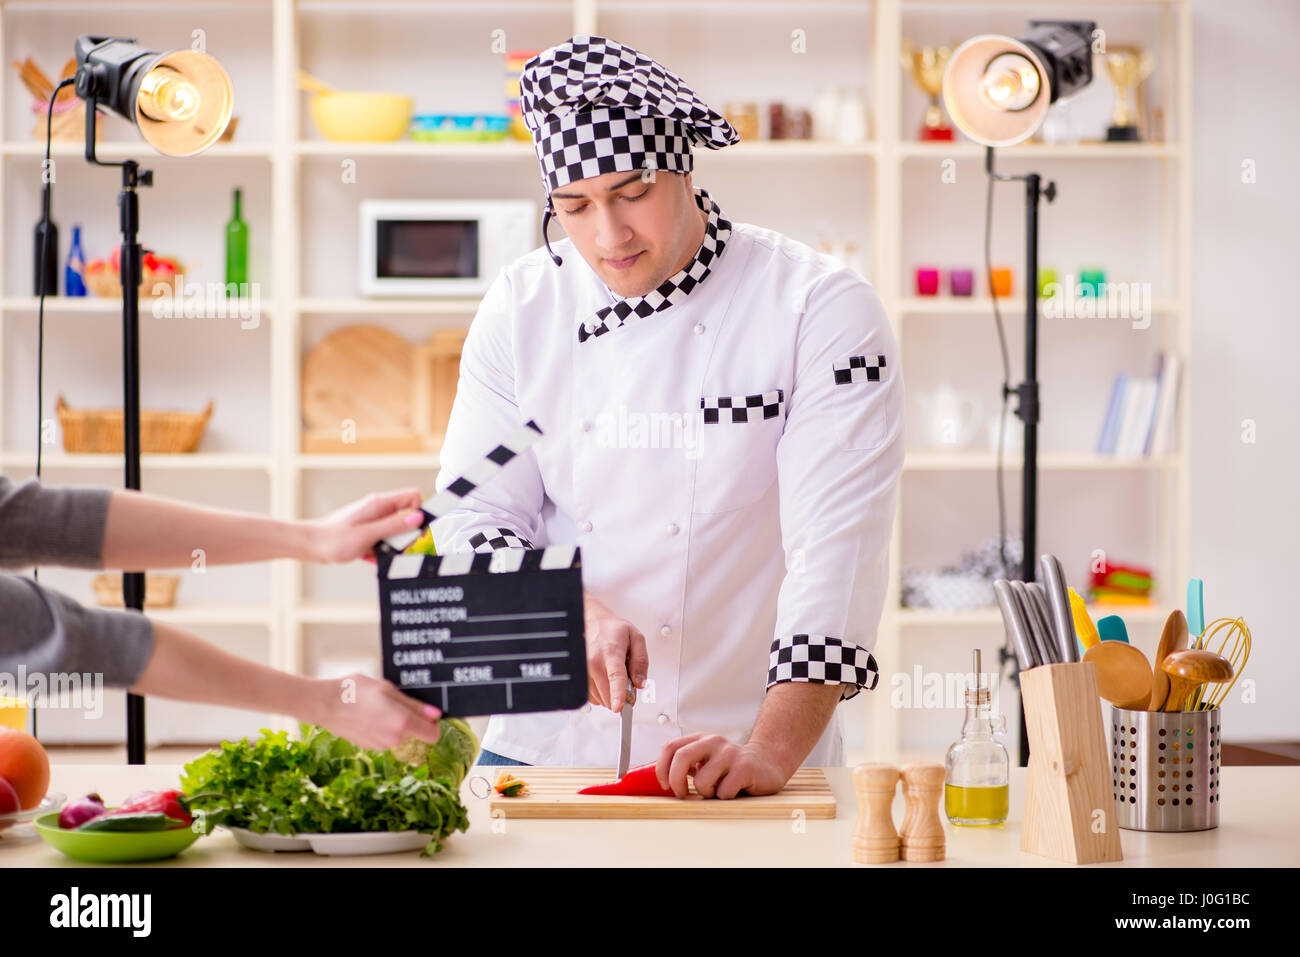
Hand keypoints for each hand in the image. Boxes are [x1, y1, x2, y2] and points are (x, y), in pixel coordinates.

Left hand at [303, 488, 425, 563]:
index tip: (417, 531)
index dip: (420, 512)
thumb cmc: (333, 539)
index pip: (413, 497)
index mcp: (379, 504)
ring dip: (392, 545)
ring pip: (395, 530)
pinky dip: (380, 550)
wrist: (309, 545)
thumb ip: (394, 526)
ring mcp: (372, 519)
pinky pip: (383, 539)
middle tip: (395, 547)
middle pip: (406, 516)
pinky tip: (370, 557)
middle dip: (406, 534)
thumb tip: (418, 517)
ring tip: (378, 553)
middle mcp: (377, 509)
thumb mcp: (368, 535)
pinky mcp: (366, 530)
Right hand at [307, 673, 442, 751]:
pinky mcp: (369, 747)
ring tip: (378, 705)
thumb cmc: (356, 691)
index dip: (433, 723)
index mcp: (403, 723)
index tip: (426, 711)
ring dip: (395, 723)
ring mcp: (381, 745)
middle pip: (415, 732)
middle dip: (411, 719)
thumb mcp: (388, 690)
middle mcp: (395, 739)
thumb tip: (436, 715)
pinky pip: (385, 737)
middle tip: (394, 700)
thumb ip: (415, 705)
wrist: (324, 705)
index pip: (434, 734)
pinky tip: (368, 714)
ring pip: (399, 734)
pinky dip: (382, 727)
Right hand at [583, 591, 647, 712]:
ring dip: (610, 694)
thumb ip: (641, 661)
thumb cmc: (612, 630)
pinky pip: (591, 697)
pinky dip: (600, 694)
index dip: (618, 694)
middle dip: (622, 696)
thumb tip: (640, 683)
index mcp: (611, 652)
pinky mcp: (578, 677)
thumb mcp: (635, 638)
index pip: (615, 677)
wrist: (591, 622)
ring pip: (600, 698)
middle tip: (627, 681)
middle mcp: (594, 662)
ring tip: (612, 674)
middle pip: (608, 693)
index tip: (618, 708)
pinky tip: (603, 680)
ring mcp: (583, 670)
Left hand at [655, 733, 789, 798]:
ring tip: (717, 790)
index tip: (664, 785)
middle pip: (681, 757)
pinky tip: (734, 791)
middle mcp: (713, 741)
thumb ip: (686, 765)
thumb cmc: (730, 767)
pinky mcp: (745, 767)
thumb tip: (661, 779)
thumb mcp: (706, 761)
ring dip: (706, 794)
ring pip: (702, 781)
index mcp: (700, 739)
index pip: (670, 747)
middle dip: (676, 781)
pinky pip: (723, 791)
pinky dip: (724, 798)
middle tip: (682, 794)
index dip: (661, 768)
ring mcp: (729, 753)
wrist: (767, 764)